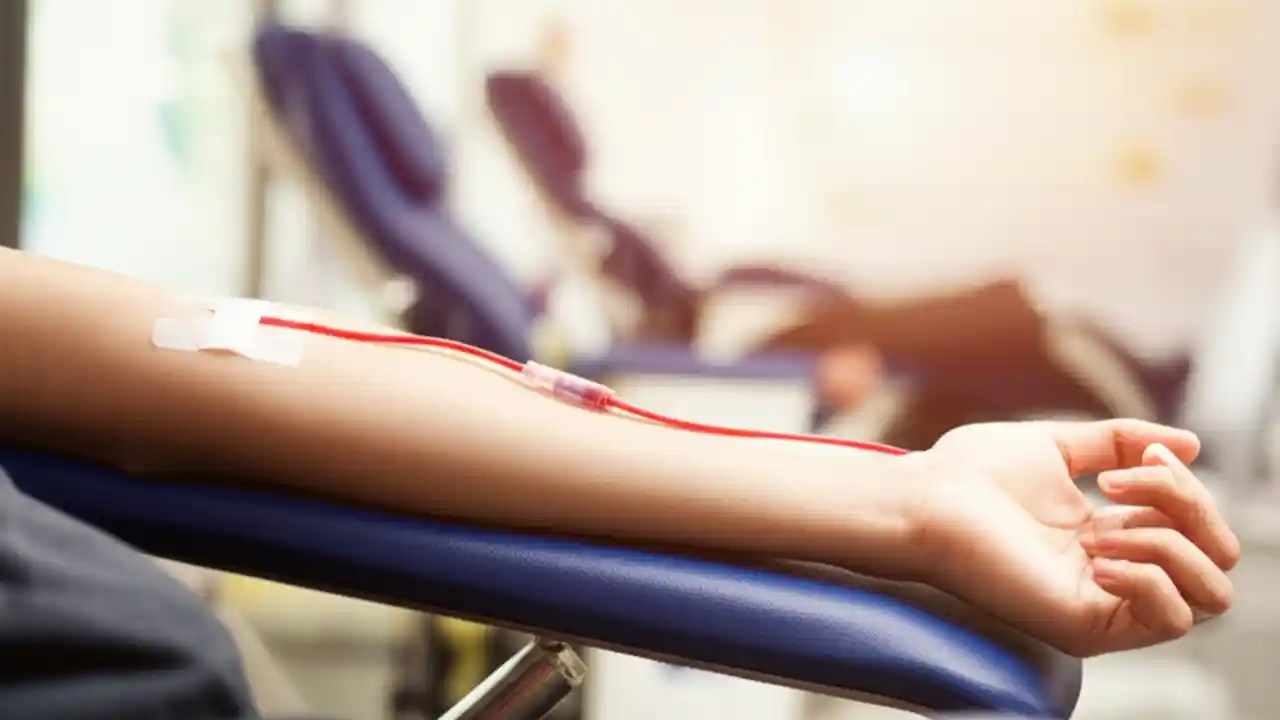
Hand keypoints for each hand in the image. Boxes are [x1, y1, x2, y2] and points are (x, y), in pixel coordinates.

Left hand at [903, 419, 1239, 656]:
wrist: (921, 499)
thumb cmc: (970, 473)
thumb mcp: (1059, 443)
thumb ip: (1123, 441)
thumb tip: (1191, 443)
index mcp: (1109, 535)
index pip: (1194, 528)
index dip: (1182, 485)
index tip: (1136, 460)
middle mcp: (1113, 574)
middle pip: (1215, 559)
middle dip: (1190, 507)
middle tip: (1118, 483)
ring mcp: (1102, 603)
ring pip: (1209, 596)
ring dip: (1170, 544)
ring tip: (1100, 527)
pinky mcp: (1084, 626)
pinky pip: (1169, 620)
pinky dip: (1152, 579)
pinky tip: (1097, 555)